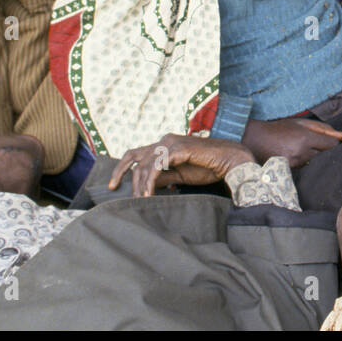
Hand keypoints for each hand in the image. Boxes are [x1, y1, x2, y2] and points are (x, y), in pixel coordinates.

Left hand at [107, 133, 255, 197]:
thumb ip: (161, 177)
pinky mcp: (178, 149)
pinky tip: (149, 193)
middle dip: (123, 175)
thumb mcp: (178, 175)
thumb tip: (144, 186)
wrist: (227, 162)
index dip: (121, 169)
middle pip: (134, 156)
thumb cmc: (206, 167)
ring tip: (141, 199)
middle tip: (119, 192)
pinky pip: (157, 166)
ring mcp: (170, 143)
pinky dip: (151, 181)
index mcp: (163, 145)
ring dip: (140, 184)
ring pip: (145, 164)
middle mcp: (164, 140)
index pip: (135, 154)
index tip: (113, 186)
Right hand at [243, 117, 341, 168]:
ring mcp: (296, 163)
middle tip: (317, 144)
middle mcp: (302, 152)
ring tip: (303, 148)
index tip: (330, 141)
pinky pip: (306, 166)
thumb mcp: (302, 123)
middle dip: (325, 150)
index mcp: (306, 138)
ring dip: (315, 156)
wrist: (257, 140)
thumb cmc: (281, 128)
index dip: (334, 143)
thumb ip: (324, 129)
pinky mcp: (290, 170)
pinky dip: (305, 161)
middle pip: (326, 155)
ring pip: (316, 161)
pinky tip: (296, 154)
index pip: (332, 145)